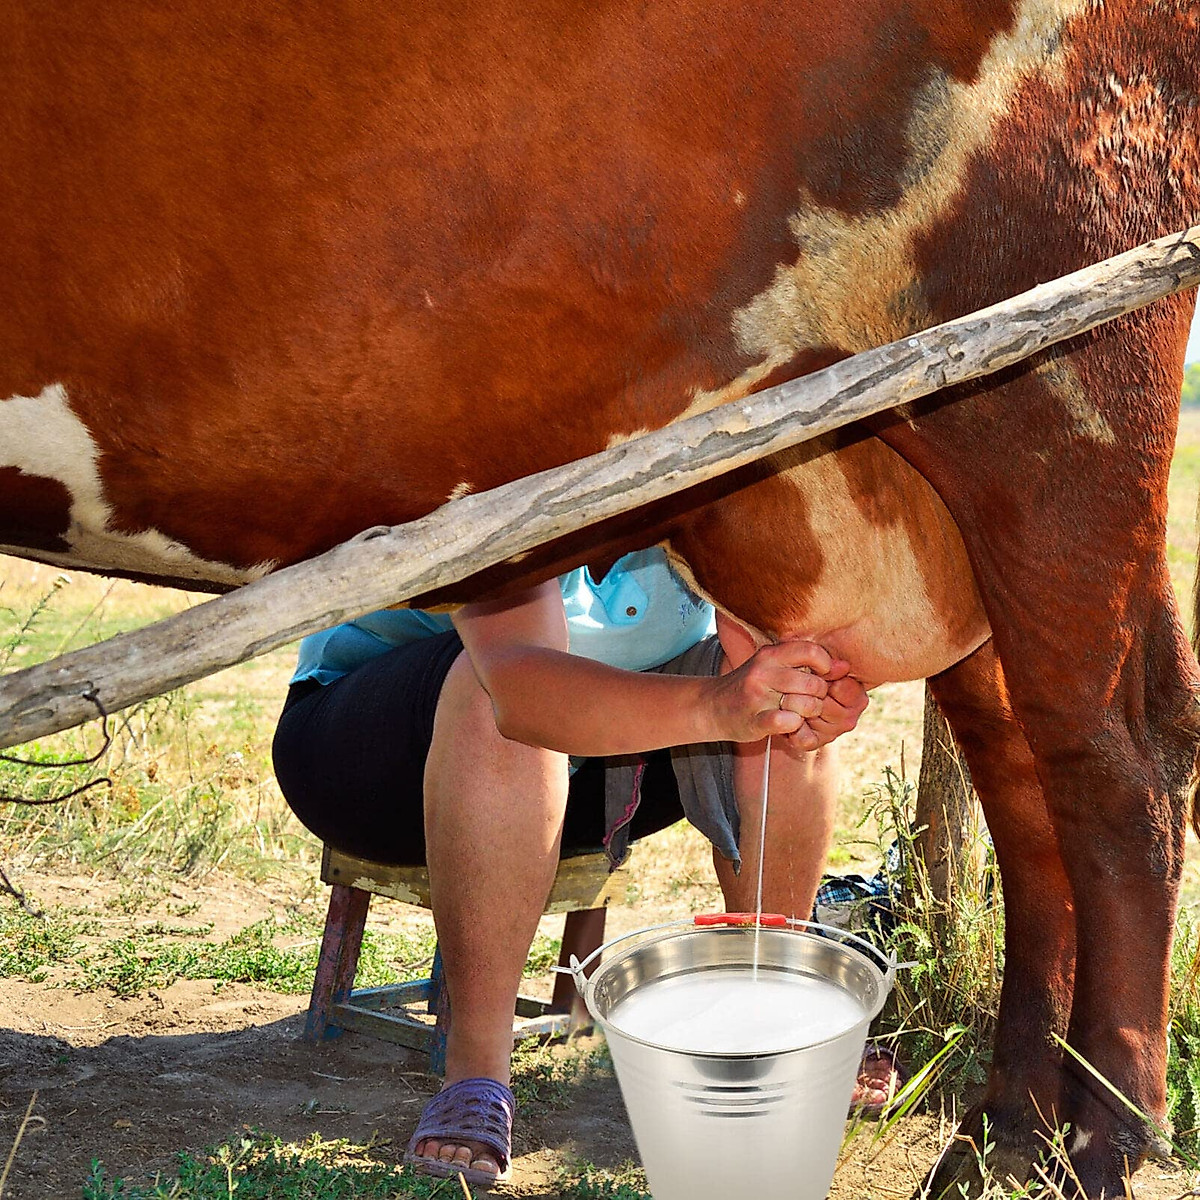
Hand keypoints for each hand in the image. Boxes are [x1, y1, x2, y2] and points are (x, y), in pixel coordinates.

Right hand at [709, 638, 867, 750]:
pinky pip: (786, 722)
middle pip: (814, 683)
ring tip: (800, 714)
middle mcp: (763, 672)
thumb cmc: (751, 687)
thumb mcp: (772, 666)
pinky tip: (789, 725)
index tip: (823, 678)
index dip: (826, 666)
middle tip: (812, 701)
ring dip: (809, 714)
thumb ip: (805, 663)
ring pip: (805, 704)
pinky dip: (794, 726)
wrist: (712, 707)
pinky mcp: (754, 720)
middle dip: (820, 697)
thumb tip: (845, 666)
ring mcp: (757, 697)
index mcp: (770, 654)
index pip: (811, 652)